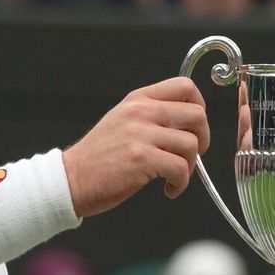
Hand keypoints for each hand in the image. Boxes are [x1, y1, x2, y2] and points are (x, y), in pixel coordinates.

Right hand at [63, 78, 210, 217]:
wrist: (71, 179)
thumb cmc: (99, 157)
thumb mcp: (123, 121)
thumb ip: (152, 115)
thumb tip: (187, 123)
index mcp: (138, 99)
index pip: (185, 86)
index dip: (200, 106)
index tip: (195, 127)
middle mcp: (140, 111)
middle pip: (197, 115)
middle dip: (202, 139)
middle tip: (190, 156)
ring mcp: (140, 134)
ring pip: (191, 144)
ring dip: (190, 166)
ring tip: (174, 176)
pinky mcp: (141, 158)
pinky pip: (180, 168)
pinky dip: (180, 183)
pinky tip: (169, 188)